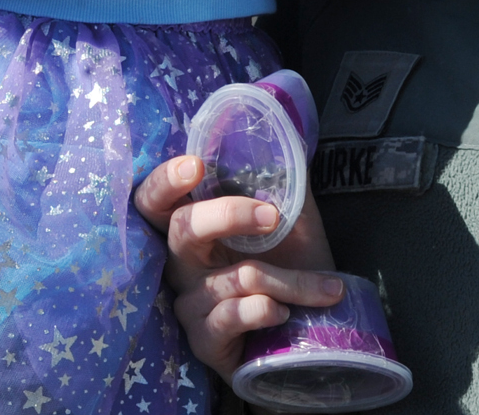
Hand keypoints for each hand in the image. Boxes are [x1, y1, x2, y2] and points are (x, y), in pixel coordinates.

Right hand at [133, 155, 343, 383]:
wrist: (311, 335)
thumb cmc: (294, 270)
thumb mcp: (293, 222)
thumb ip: (283, 182)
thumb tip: (289, 136)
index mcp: (194, 229)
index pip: (154, 200)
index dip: (165, 181)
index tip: (195, 166)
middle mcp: (182, 264)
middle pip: (182, 229)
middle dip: (228, 215)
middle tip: (273, 216)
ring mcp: (189, 305)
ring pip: (235, 277)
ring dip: (289, 280)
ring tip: (324, 288)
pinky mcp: (204, 342)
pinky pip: (231, 316)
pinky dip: (266, 309)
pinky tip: (286, 313)